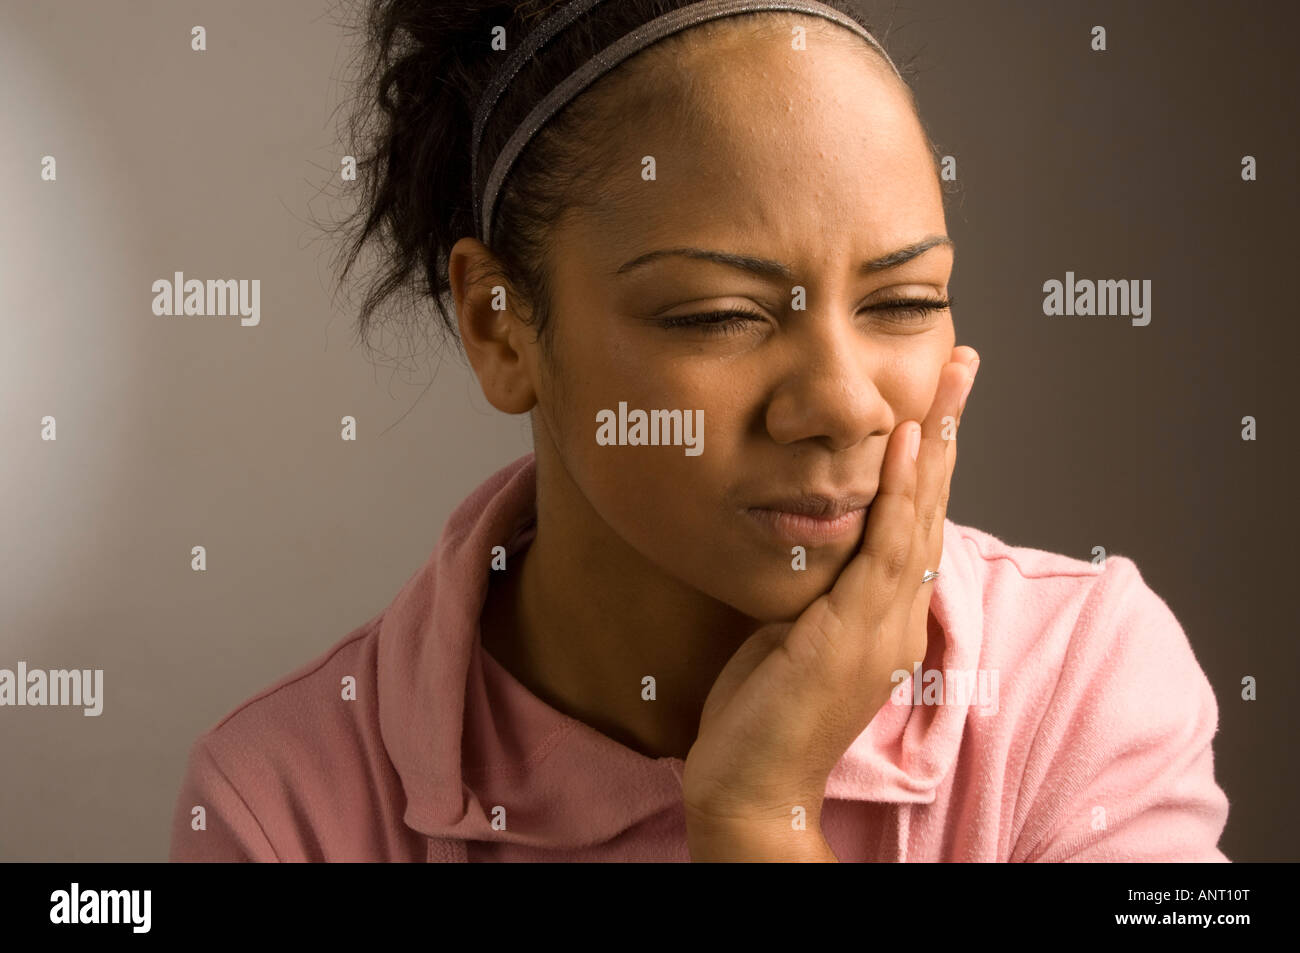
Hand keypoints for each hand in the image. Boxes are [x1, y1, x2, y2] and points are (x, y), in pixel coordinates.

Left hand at [682, 346, 980, 856]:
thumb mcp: (796, 632)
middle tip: (964, 364)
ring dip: (936, 441)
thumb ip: (817, 587)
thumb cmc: (764, 711)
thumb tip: (815, 540)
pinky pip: (885, 548)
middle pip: (931, 504)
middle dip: (949, 429)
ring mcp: (884, 626)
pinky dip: (899, 491)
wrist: (753, 783)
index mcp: (888, 615)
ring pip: (918, 515)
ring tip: (949, 378)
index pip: (915, 520)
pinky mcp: (856, 634)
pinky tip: (906, 440)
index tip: (936, 401)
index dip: (930, 457)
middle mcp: (899, 616)